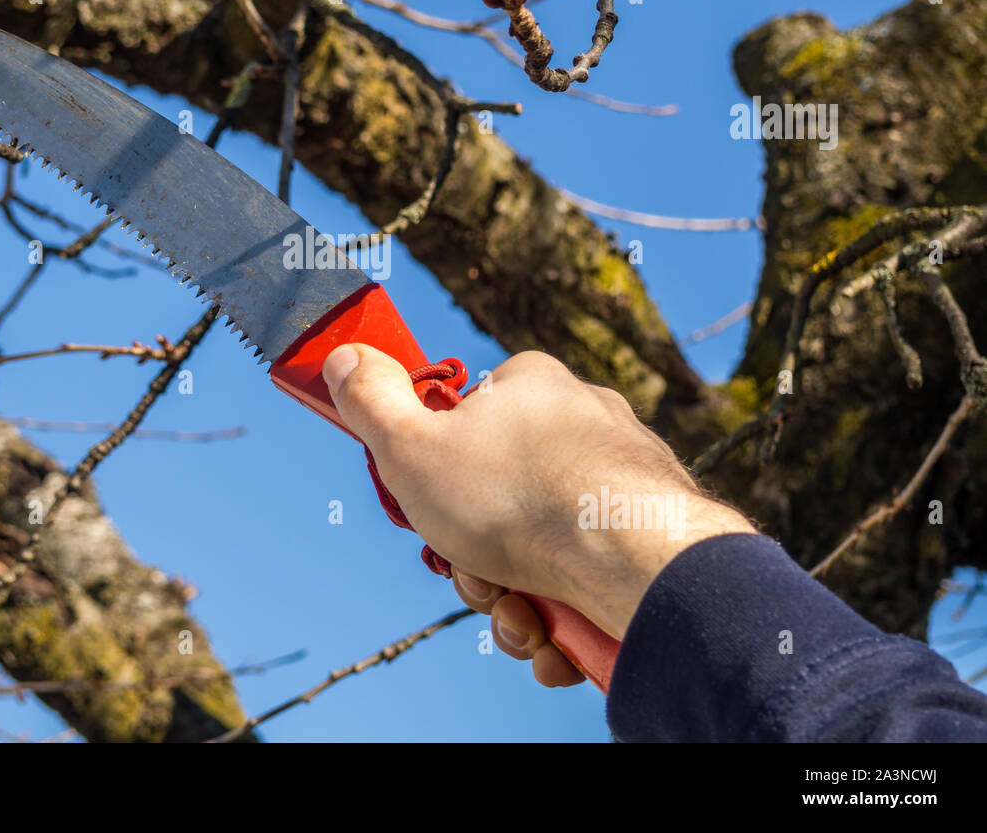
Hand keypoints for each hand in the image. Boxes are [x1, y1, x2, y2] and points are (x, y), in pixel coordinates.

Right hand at [322, 344, 755, 686]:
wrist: (638, 562)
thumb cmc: (520, 498)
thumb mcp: (412, 447)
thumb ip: (370, 402)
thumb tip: (343, 357)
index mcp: (529, 386)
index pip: (463, 425)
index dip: (435, 482)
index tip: (432, 514)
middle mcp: (584, 421)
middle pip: (500, 498)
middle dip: (476, 558)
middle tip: (476, 578)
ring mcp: (624, 479)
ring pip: (543, 546)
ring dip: (516, 599)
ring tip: (524, 619)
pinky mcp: (653, 535)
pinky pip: (591, 575)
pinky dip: (565, 617)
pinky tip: (558, 639)